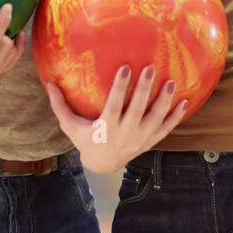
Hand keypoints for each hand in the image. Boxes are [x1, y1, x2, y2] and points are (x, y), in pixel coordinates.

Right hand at [0, 4, 25, 107]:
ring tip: (15, 16)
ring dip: (13, 39)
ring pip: (9, 57)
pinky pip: (5, 63)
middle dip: (8, 29)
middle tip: (6, 4)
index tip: (6, 6)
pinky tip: (15, 35)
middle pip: (5, 50)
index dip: (0, 25)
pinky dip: (13, 50)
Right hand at [43, 64, 189, 172]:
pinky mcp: (150, 141)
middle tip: (151, 68)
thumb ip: (59, 105)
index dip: (120, 87)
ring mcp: (140, 139)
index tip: (126, 67)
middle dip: (144, 89)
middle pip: (137, 109)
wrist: (103, 165)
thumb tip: (47, 83)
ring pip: (155, 118)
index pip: (114, 104)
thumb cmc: (86, 139)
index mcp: (106, 127)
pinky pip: (166, 129)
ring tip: (171, 81)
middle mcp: (125, 133)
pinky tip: (184, 101)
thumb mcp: (70, 125)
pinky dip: (176, 117)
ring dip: (164, 101)